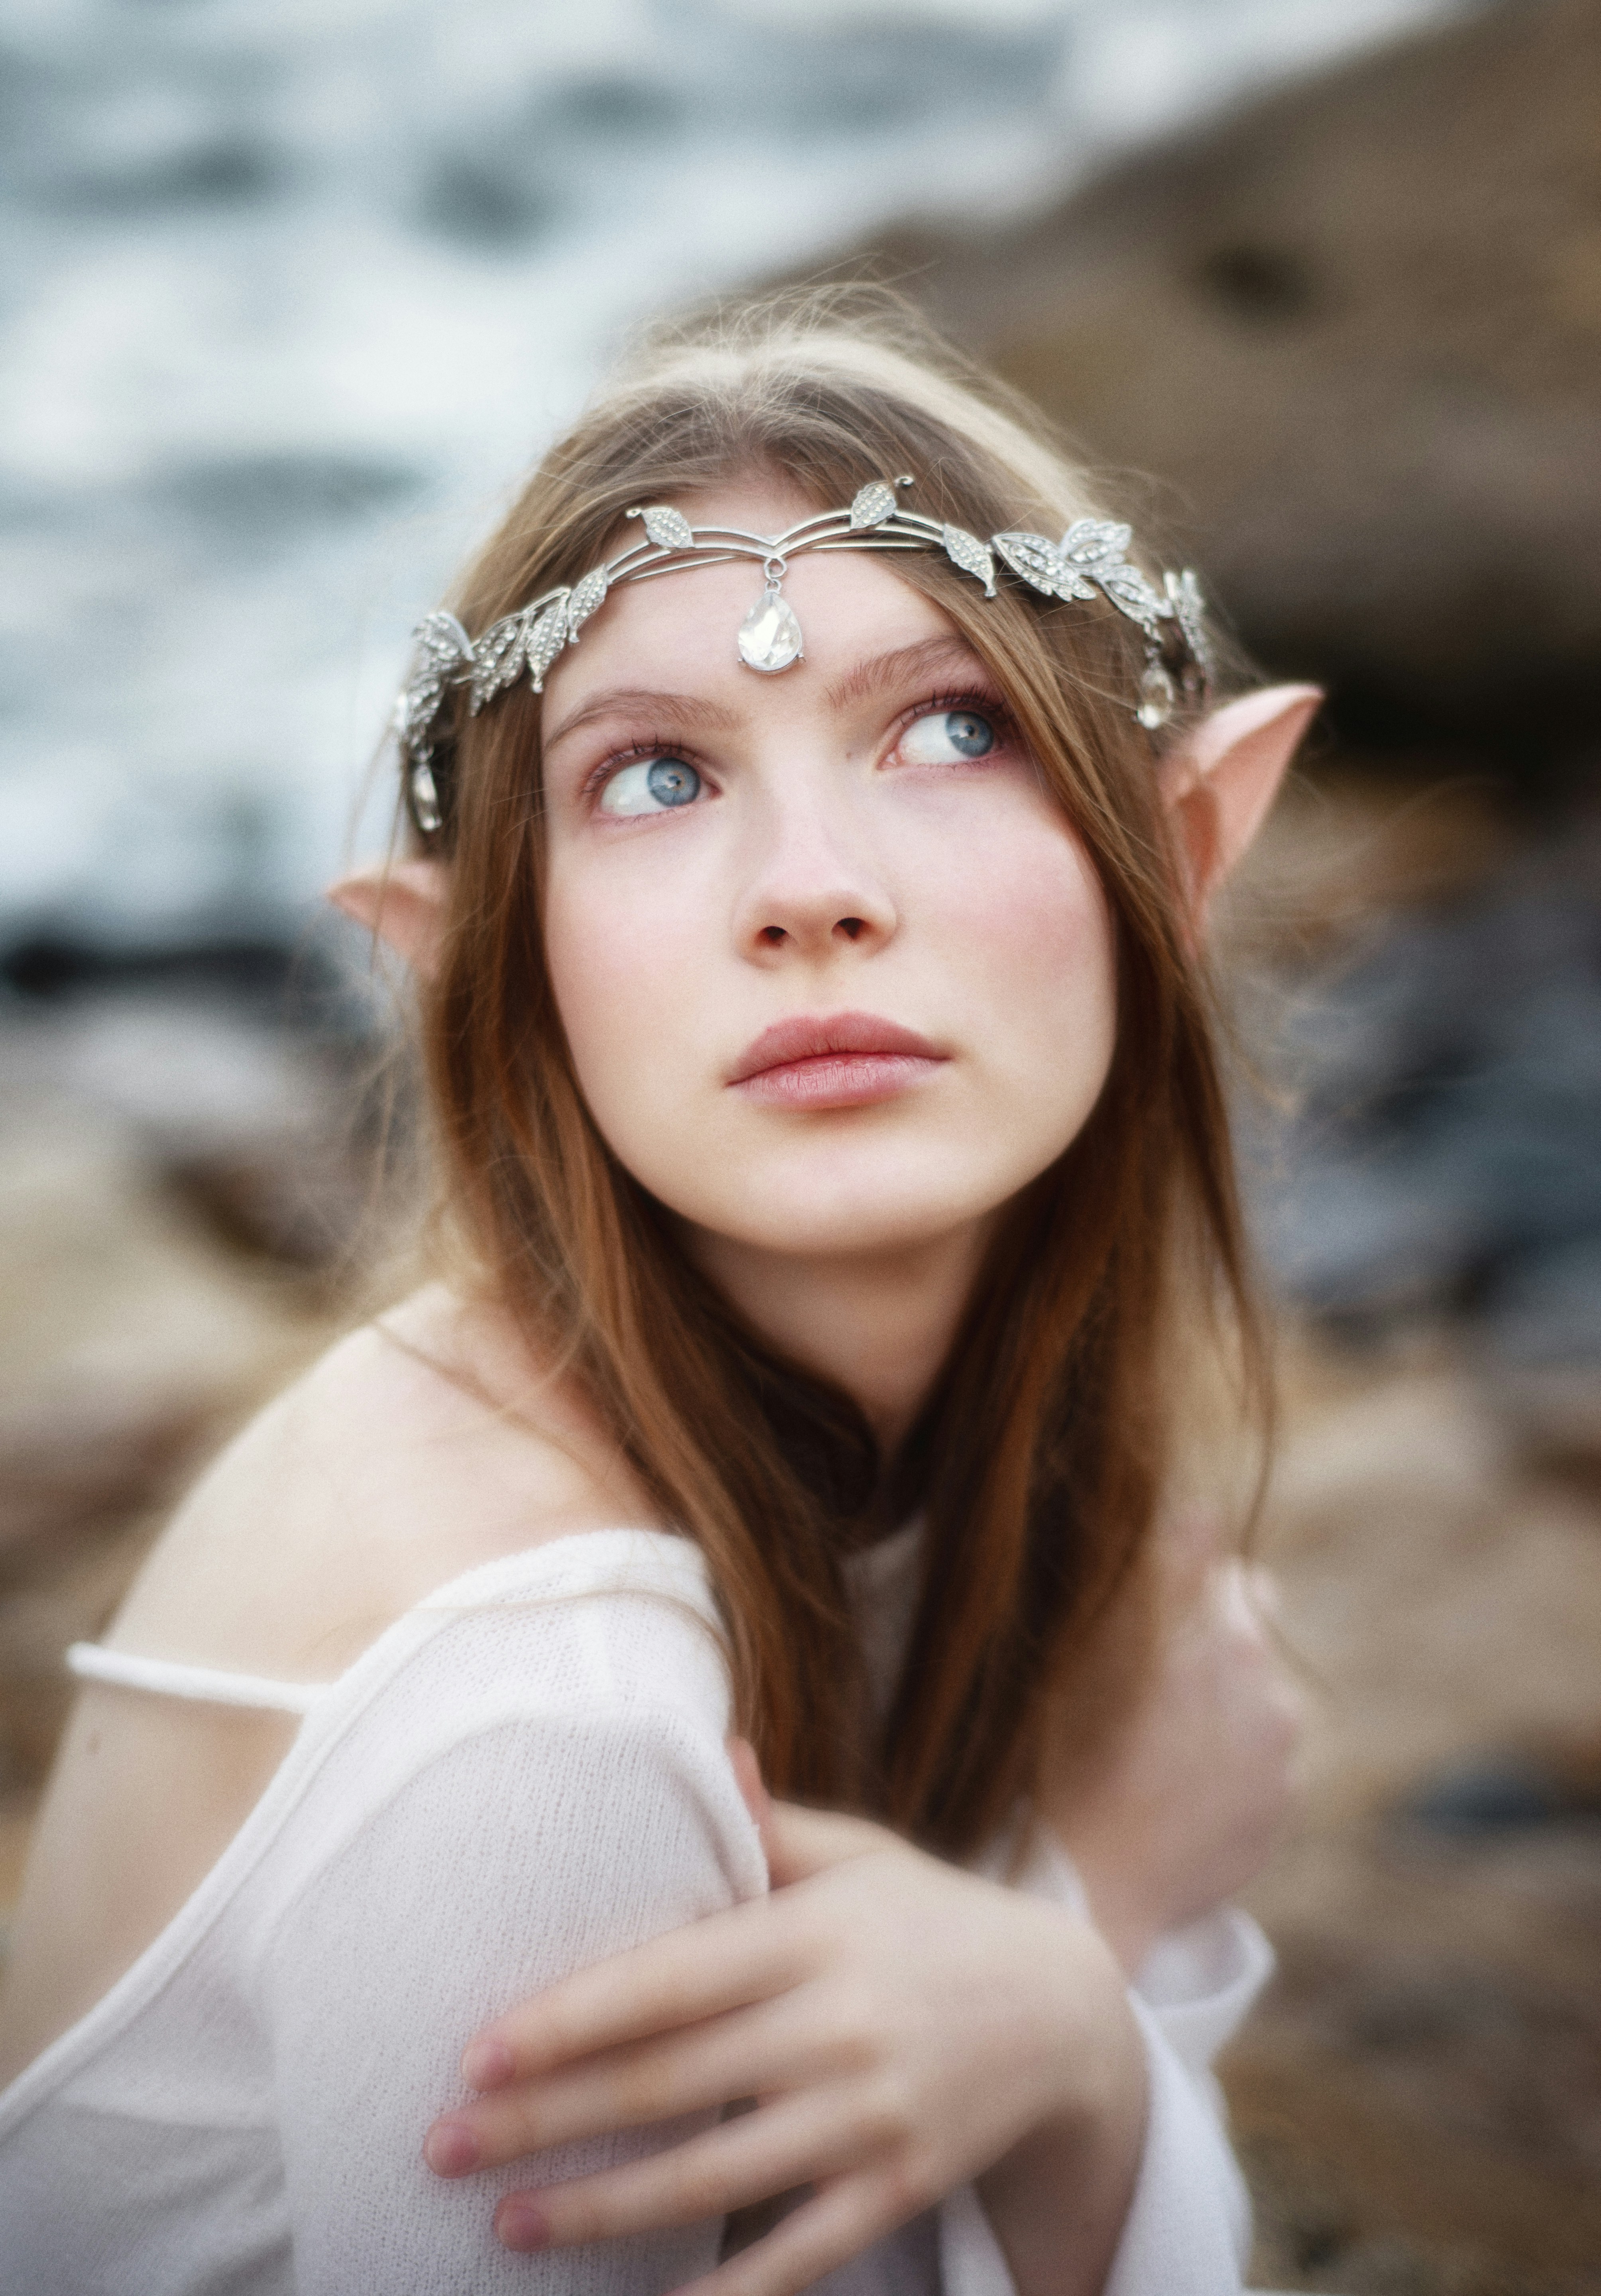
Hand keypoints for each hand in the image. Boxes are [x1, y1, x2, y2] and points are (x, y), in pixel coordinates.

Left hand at [424, 1780, 1145, 2295]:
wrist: (1064, 2015)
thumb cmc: (930, 1920)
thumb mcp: (863, 1857)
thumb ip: (776, 1824)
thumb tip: (715, 1752)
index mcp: (812, 1936)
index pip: (667, 1981)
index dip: (568, 2019)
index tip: (477, 2051)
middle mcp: (836, 2026)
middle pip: (667, 2083)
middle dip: (546, 2120)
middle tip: (443, 2144)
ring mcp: (870, 2116)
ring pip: (713, 2176)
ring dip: (602, 2209)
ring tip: (507, 2226)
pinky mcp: (898, 2188)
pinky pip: (798, 2254)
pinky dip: (726, 2292)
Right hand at [1049, 1509, 1303, 1972]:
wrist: (1087, 1882)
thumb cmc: (1063, 1749)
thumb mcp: (1088, 1638)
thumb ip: (1160, 1565)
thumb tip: (1201, 1510)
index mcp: (1223, 1628)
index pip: (1226, 1568)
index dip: (1183, 1581)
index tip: (1142, 1608)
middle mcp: (1267, 1683)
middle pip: (1247, 1628)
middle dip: (1205, 1638)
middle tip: (1140, 1674)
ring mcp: (1278, 1751)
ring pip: (1253, 1697)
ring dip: (1218, 1700)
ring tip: (1147, 1737)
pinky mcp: (1277, 1808)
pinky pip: (1257, 1761)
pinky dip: (1224, 1761)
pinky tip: (1169, 1782)